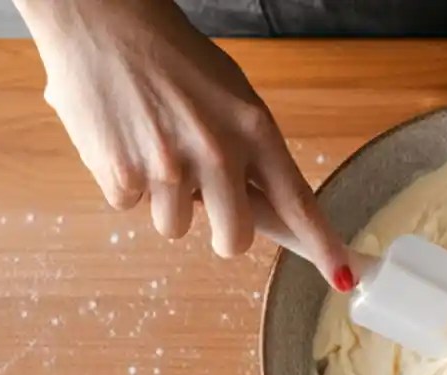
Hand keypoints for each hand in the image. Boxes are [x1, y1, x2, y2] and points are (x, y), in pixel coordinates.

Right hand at [14, 0, 353, 287]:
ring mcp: (169, 168)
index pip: (297, 202)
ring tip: (154, 145)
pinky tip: (124, 139)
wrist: (103, 22)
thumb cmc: (174, 60)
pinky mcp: (122, 176)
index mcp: (254, 130)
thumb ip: (252, 154)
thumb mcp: (232, 98)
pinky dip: (126, 182)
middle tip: (204, 196)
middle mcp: (218, 153)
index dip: (322, 245)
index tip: (343, 276)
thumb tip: (270, 213)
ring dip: (166, 200)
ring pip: (176, 228)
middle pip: (234, 240)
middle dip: (220, 230)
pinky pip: (131, 207)